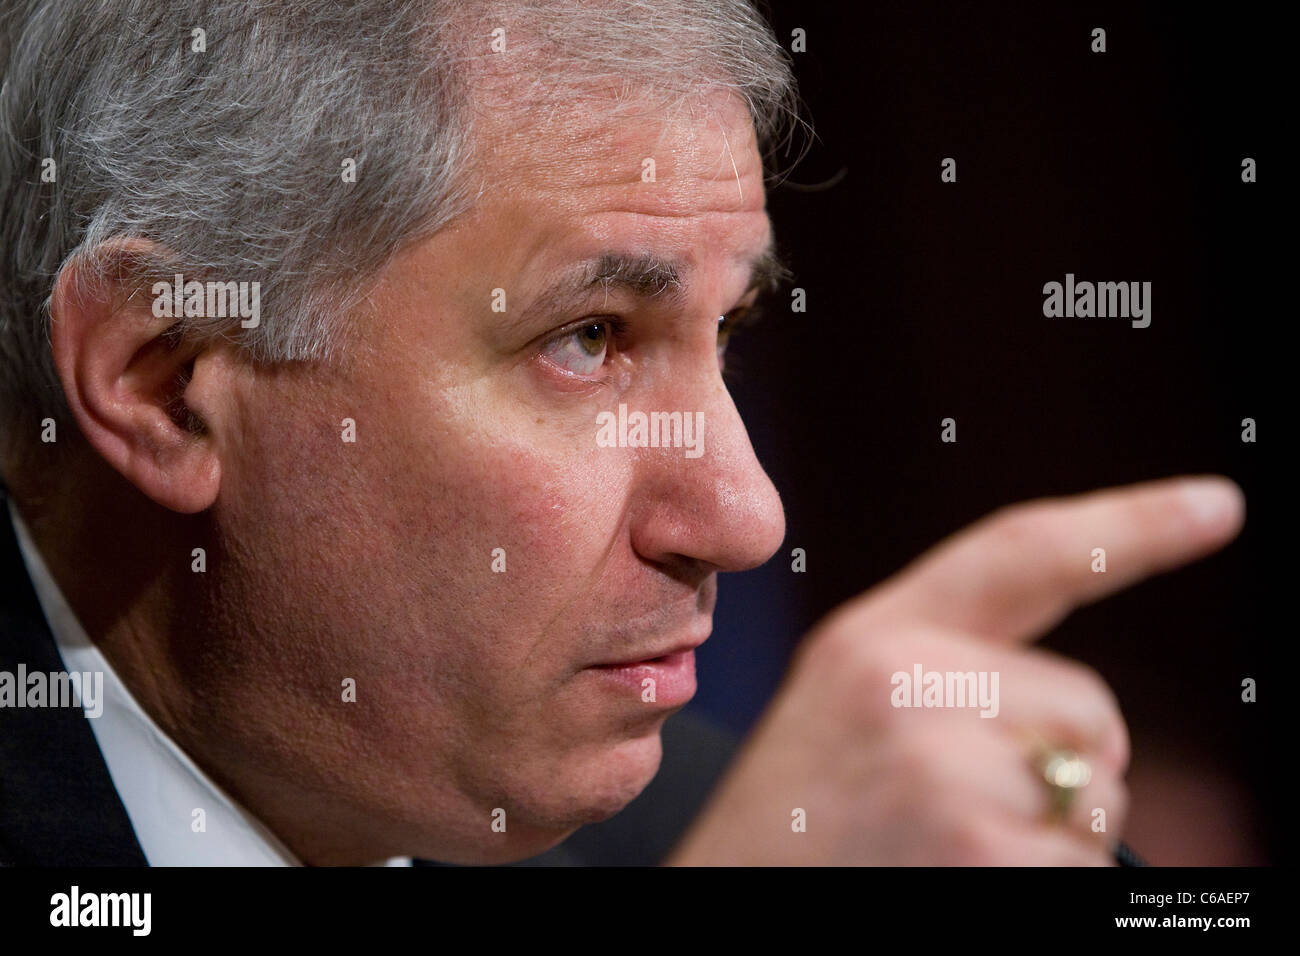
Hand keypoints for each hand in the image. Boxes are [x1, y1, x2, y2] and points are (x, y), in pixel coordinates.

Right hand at [666, 476, 1244, 864]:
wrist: (724, 906)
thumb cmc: (796, 830)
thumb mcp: (844, 716)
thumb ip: (944, 683)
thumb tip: (1092, 733)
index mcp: (873, 639)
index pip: (1022, 553)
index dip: (1131, 524)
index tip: (1218, 504)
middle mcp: (905, 684)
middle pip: (1090, 710)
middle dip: (1065, 771)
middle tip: (961, 817)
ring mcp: (941, 767)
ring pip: (1098, 796)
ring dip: (1051, 841)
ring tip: (941, 855)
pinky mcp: (976, 851)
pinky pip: (1085, 869)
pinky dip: (1045, 888)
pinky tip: (954, 882)